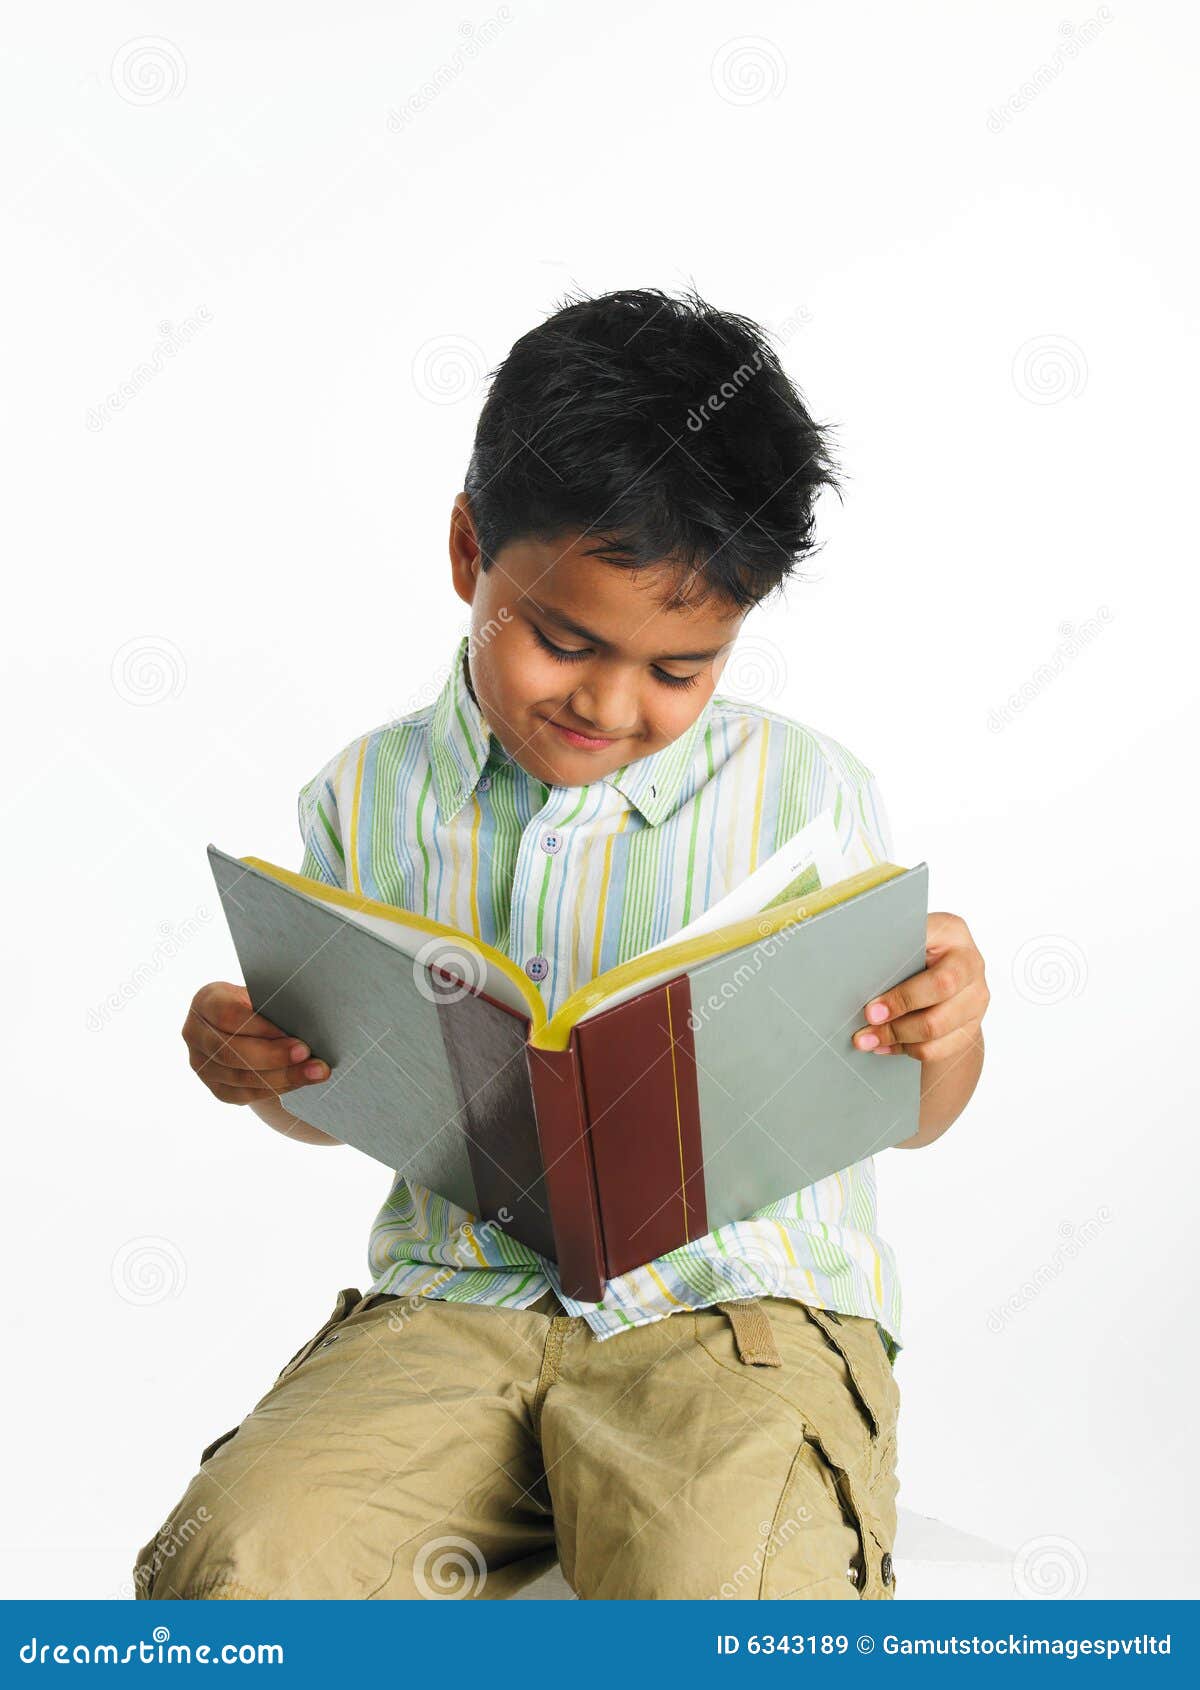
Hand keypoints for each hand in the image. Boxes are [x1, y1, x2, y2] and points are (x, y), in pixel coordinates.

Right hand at [182, 981, 329, 1104]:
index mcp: (206, 1002)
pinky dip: (276, 1089)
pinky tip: (300, 1082)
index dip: (262, 1028)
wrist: (250, 1027)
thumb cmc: (261, 1003)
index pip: (229, 1016)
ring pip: (240, 1077)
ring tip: (315, 1072)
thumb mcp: (262, 994)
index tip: (295, 1035)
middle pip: (231, 1052)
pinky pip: (245, 1094)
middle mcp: (196, 1034)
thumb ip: (274, 1005)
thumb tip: (307, 1021)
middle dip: (274, 1057)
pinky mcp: (216, 1087)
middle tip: (308, 1055)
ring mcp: (201, 1064)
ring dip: (283, 1077)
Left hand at [851, 912, 988, 1062]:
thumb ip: (890, 950)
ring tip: (867, 1039)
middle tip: (868, 1019)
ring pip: (936, 1025)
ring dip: (896, 1036)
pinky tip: (884, 1046)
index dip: (902, 983)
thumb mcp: (906, 941)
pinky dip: (907, 1049)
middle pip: (940, 989)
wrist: (946, 980)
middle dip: (898, 1008)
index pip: (929, 949)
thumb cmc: (914, 955)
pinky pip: (938, 1048)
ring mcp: (975, 997)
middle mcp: (970, 963)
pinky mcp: (971, 1027)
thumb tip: (855, 967)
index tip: (872, 1004)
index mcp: (952, 932)